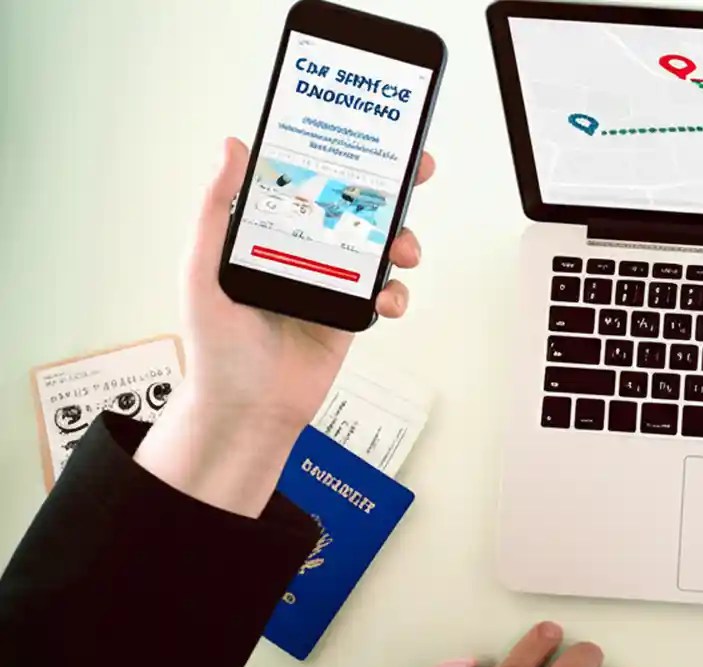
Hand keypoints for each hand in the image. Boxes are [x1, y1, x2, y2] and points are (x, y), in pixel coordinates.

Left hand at [134, 137, 433, 516]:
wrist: (247, 411)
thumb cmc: (216, 347)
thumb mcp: (202, 270)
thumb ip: (216, 210)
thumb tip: (232, 147)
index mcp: (268, 233)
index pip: (308, 181)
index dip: (339, 156)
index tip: (366, 135)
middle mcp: (304, 251)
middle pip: (356, 207)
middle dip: (392, 187)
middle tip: (416, 170)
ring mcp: (332, 282)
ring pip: (381, 247)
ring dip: (403, 240)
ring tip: (404, 250)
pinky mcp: (352, 314)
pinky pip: (386, 293)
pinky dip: (397, 292)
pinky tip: (387, 300)